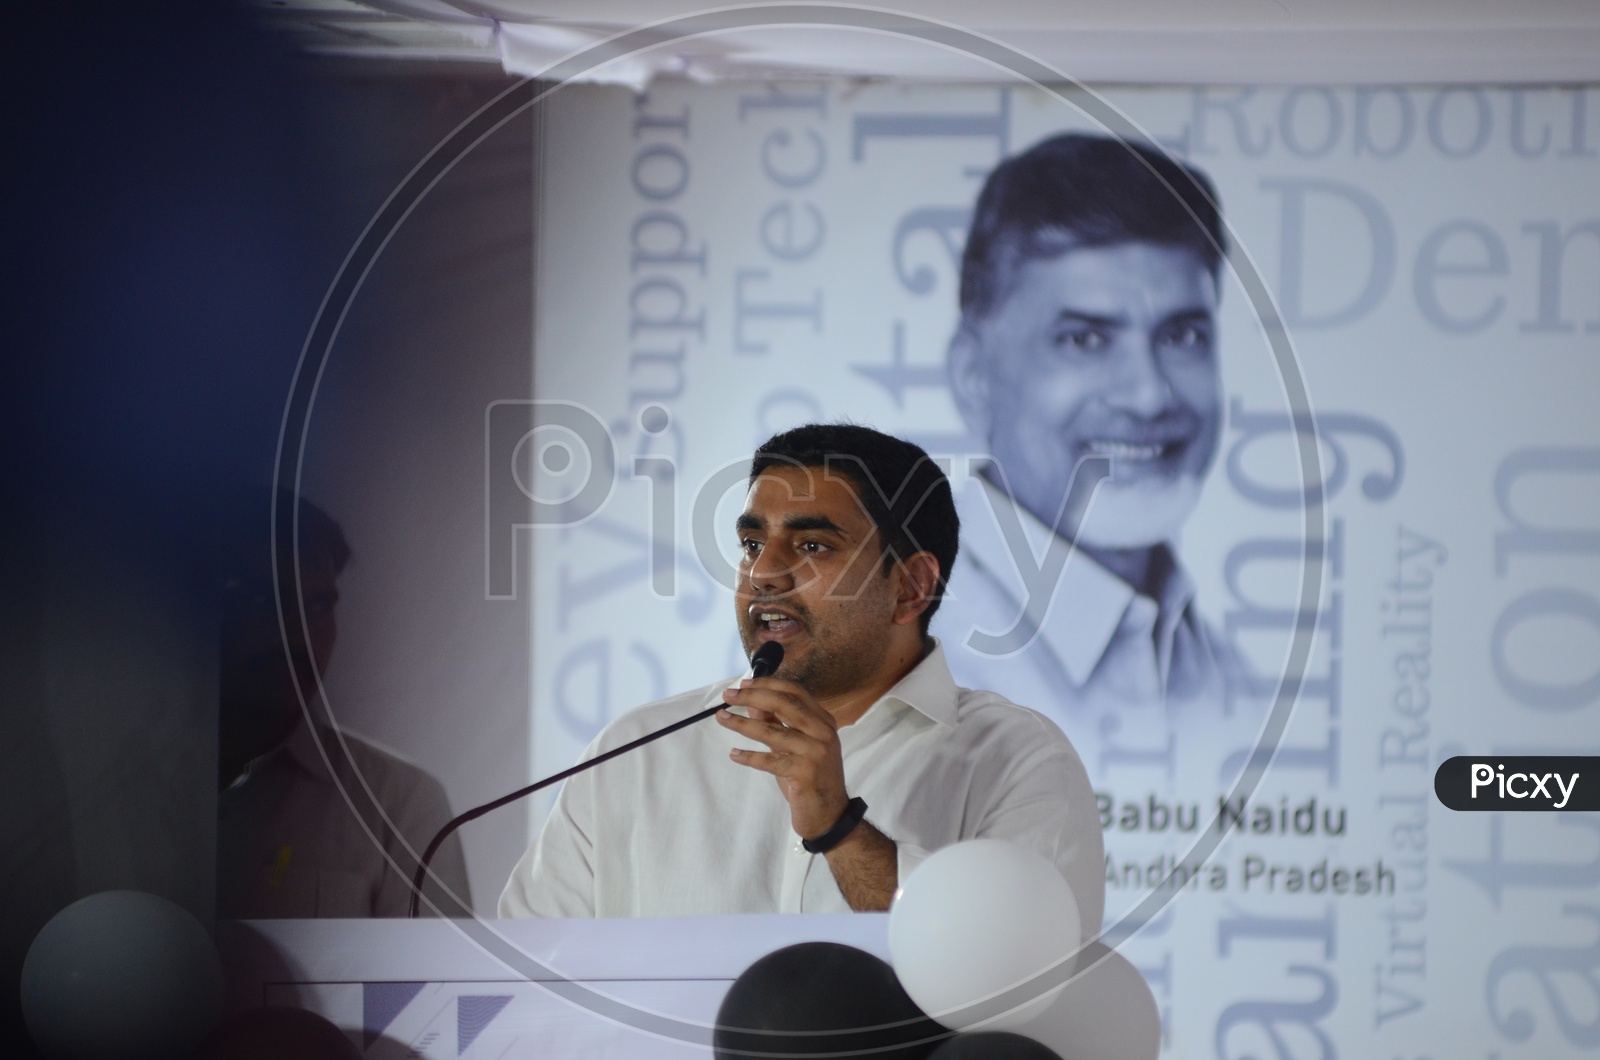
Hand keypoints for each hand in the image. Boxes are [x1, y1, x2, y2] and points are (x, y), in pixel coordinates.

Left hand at [716, 676, 849, 840]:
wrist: (830, 816)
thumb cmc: (811, 779)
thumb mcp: (795, 747)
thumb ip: (777, 723)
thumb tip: (752, 704)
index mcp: (823, 721)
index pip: (795, 692)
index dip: (768, 684)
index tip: (744, 684)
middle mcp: (823, 732)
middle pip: (785, 704)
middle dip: (753, 697)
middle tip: (728, 696)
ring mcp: (816, 752)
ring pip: (773, 731)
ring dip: (743, 724)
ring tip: (722, 718)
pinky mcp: (805, 773)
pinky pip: (771, 761)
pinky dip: (750, 757)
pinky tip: (734, 754)